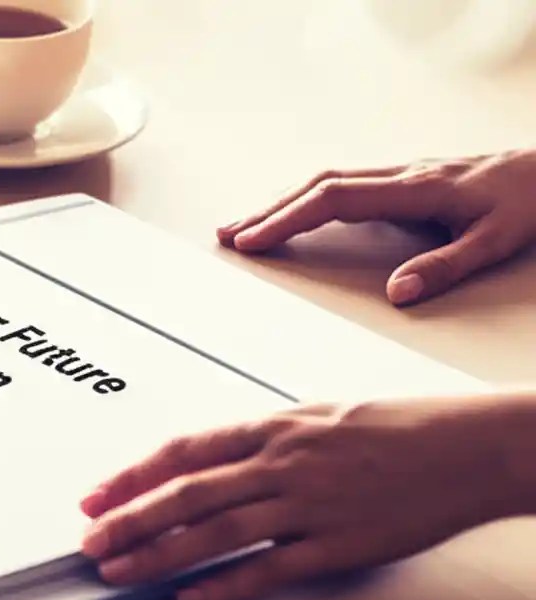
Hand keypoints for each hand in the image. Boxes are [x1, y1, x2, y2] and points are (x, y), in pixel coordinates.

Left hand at [79, 395, 535, 599]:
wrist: (468, 446)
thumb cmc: (397, 427)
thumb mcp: (319, 416)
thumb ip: (263, 438)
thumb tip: (214, 456)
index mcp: (273, 427)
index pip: (183, 452)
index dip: (131, 476)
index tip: (94, 496)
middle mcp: (281, 463)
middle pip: (187, 494)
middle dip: (129, 519)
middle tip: (89, 542)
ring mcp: (308, 505)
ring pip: (216, 533)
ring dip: (160, 555)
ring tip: (120, 572)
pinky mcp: (336, 545)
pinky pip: (268, 570)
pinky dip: (224, 586)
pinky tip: (189, 598)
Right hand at [217, 149, 535, 306]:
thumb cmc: (527, 204)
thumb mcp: (497, 242)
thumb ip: (445, 266)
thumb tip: (397, 294)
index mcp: (413, 190)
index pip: (332, 200)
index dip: (286, 220)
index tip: (250, 242)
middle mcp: (398, 177)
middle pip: (317, 187)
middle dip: (267, 212)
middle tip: (225, 236)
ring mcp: (398, 175)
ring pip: (325, 182)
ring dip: (281, 204)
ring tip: (244, 228)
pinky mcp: (402, 180)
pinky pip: (340, 185)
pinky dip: (305, 200)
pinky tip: (293, 214)